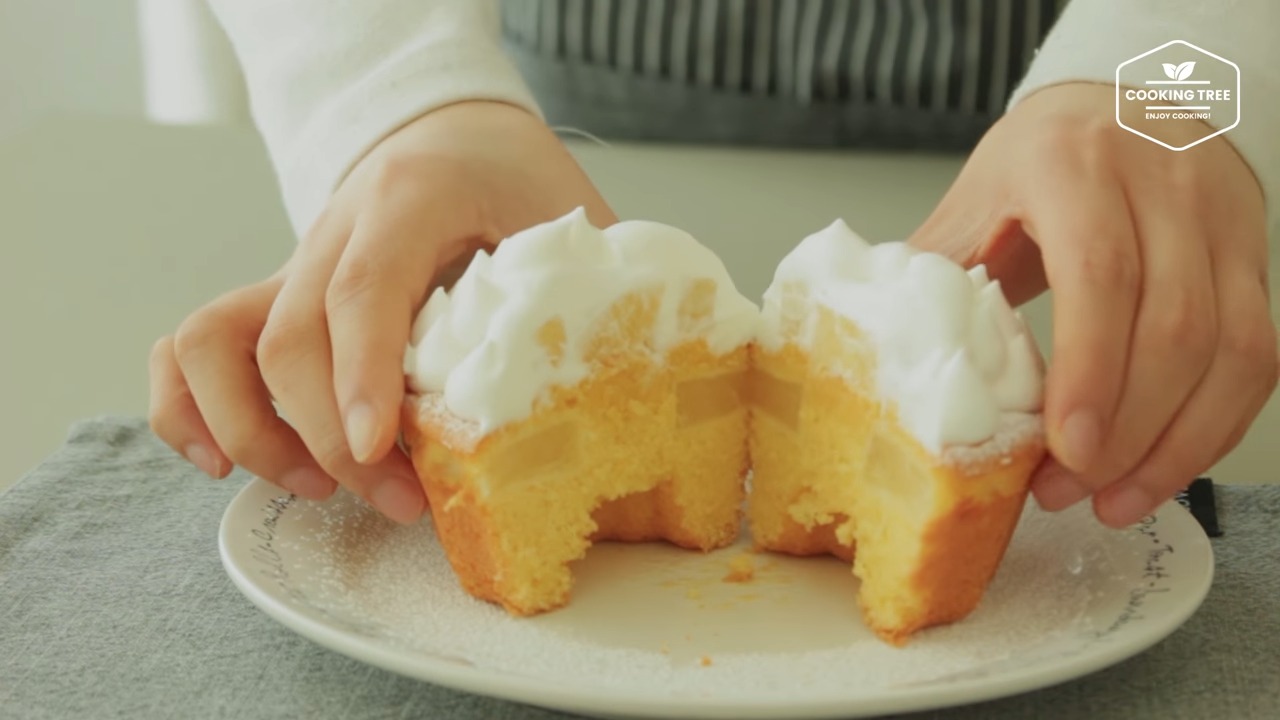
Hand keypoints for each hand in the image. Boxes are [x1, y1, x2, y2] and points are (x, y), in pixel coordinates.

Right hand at [149, 101, 615, 522]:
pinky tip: (225, 463)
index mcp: (409, 198)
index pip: (364, 287)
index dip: (362, 374)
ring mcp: (293, 264)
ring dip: (252, 429)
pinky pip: (193, 346)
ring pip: (213, 341)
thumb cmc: (514, 178)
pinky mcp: (276, 298)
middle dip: (329, 438)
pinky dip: (190, 408)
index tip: (379, 449)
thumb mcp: (566, 217)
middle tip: (401, 502)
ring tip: (318, 487)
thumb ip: (576, 290)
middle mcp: (333, 229)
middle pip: (291, 335)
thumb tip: (595, 394)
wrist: (458, 133)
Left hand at [909, 82, 1276, 527]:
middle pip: (1175, 325)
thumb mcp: (975, 197)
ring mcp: (1222, 221)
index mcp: (1073, 165)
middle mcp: (1164, 185)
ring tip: (1116, 500)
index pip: (1101, 272)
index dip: (1089, 369)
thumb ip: (936, 274)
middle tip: (1073, 490)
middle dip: (1127, 429)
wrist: (1121, 104)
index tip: (1066, 448)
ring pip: (1233, 349)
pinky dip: (1213, 425)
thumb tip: (886, 362)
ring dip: (1176, 444)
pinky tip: (1164, 465)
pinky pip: (1257, 356)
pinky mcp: (1253, 258)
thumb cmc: (1039, 160)